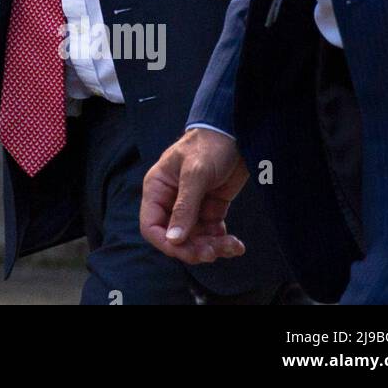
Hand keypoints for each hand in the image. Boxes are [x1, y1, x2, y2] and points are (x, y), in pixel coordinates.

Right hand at [140, 127, 249, 264]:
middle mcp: (171, 200)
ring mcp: (192, 206)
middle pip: (175, 237)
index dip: (166, 243)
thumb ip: (184, 207)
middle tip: (213, 252)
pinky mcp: (210, 209)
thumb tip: (173, 239)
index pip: (151, 225)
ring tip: (232, 245)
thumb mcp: (195, 174)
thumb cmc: (209, 146)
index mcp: (158, 189)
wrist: (236, 134)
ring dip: (212, 247)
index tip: (188, 251)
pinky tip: (236, 243)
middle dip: (194, 248)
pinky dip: (223, 242)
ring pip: (196, 239)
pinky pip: (212, 234)